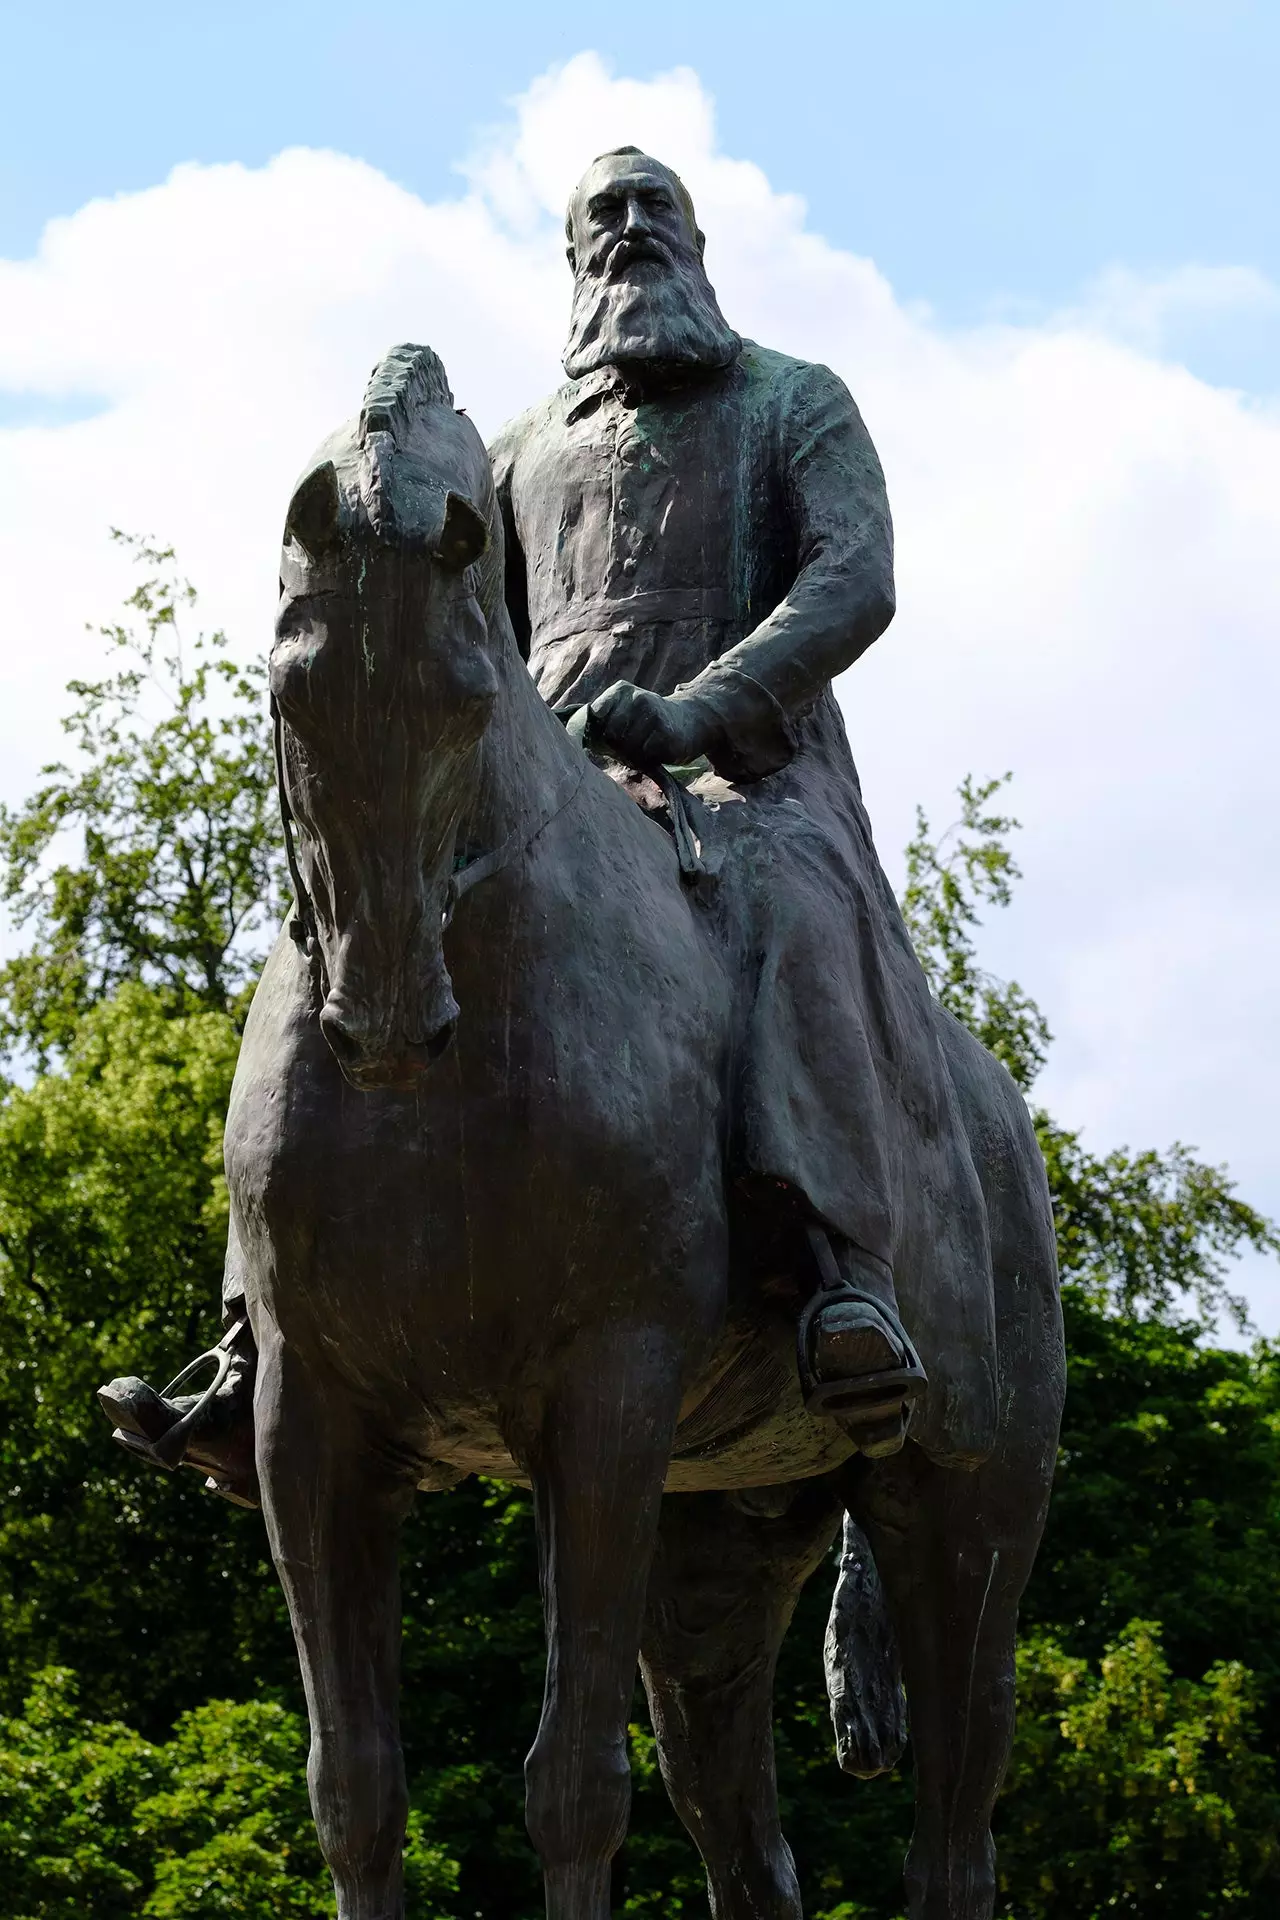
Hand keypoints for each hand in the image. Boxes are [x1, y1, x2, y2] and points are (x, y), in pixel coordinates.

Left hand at [585, 681, 712, 768]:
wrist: (691, 721)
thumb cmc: (649, 723)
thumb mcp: (625, 711)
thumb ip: (600, 720)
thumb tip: (573, 734)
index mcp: (621, 690)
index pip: (595, 717)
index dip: (599, 733)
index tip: (610, 737)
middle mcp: (636, 698)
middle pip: (610, 736)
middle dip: (618, 746)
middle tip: (634, 742)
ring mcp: (652, 714)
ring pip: (626, 748)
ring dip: (634, 754)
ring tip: (647, 744)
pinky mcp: (666, 733)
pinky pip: (644, 756)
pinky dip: (649, 758)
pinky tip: (659, 749)